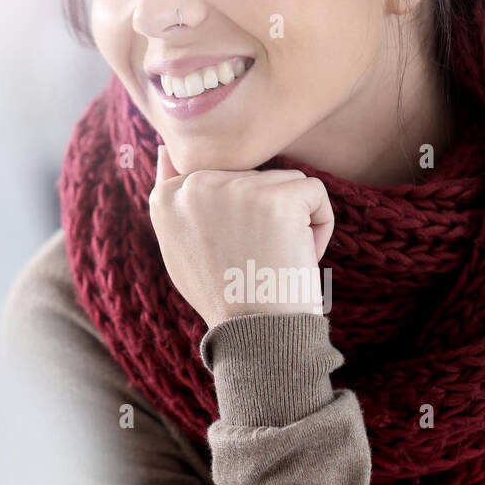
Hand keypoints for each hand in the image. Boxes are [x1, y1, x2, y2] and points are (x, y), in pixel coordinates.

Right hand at [148, 145, 334, 330]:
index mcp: (167, 198)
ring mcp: (237, 188)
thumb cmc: (224, 296)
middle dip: (264, 216)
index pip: (216, 175)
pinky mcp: (277, 198)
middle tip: (253, 260)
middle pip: (252, 177)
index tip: (233, 251)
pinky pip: (315, 192)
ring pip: (284, 183)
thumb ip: (173, 201)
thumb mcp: (178, 248)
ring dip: (291, 221)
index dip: (235, 214)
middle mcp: (195, 185)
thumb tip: (164, 150)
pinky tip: (300, 256)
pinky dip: (320, 226)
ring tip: (273, 260)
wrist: (257, 335)